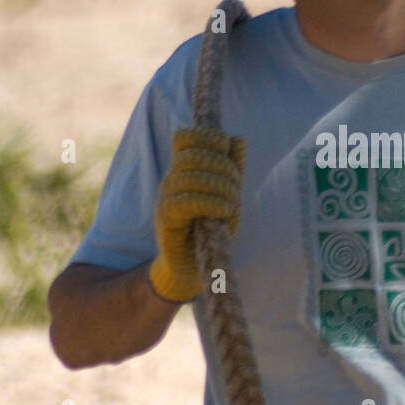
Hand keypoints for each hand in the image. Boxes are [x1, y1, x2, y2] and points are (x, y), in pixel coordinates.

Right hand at [149, 128, 245, 302]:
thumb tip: (238, 139)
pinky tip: (225, 211)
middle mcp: (172, 179)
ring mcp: (166, 198)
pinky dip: (211, 203)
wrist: (193, 267)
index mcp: (184, 169)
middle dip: (223, 166)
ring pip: (191, 176)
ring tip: (232, 203)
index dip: (208, 137)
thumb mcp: (227, 195)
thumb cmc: (211, 230)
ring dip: (220, 186)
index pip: (185, 137)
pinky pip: (187, 201)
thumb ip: (232, 168)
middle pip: (193, 154)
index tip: (227, 151)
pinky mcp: (166, 218)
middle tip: (236, 187)